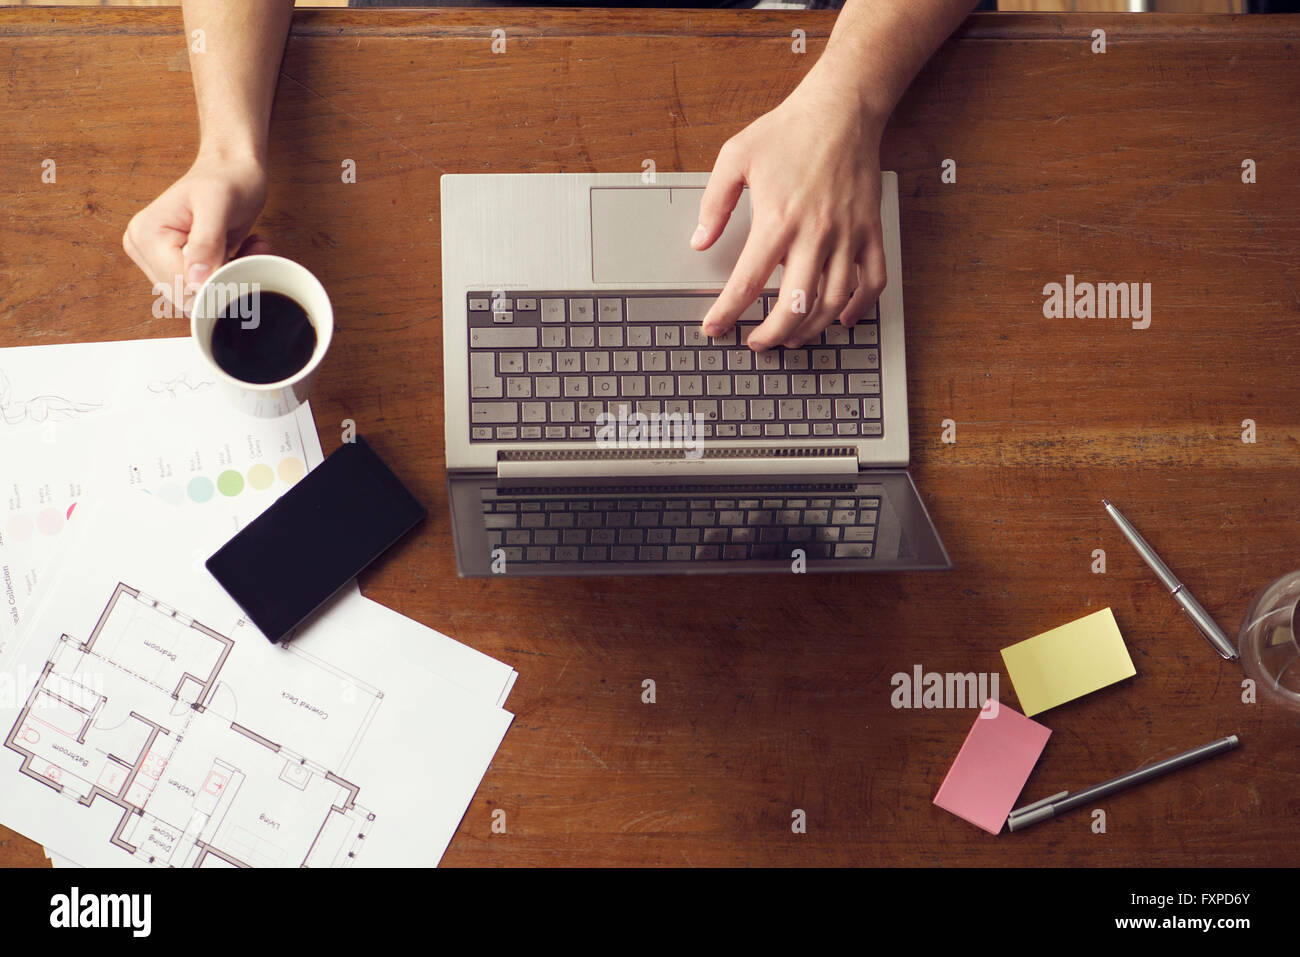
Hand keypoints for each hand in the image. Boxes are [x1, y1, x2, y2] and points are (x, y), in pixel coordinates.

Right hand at [122, 151, 269, 315]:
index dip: (216, 283)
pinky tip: (244, 252)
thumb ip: (206, 242)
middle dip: (224, 282)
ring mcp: (160, 260)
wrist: (234, 168)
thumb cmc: (228, 179)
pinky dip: (230, 276)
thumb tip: (195, 281)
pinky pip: (205, 289)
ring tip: (248, 249)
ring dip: (230, 279)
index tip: (244, 263)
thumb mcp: (219, 205)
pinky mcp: (178, 265)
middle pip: (187, 296)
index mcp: (146, 236)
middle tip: (251, 253)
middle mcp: (145, 251)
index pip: (179, 285)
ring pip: (199, 296)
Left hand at [694, 72, 886, 351]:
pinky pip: (872, 282)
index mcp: (777, 220)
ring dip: (811, 330)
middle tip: (757, 343)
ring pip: (833, 302)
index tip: (714, 328)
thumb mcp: (735, 158)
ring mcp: (847, 236)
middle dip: (772, 335)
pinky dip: (858, 309)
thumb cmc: (788, 131)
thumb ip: (714, 204)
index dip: (727, 312)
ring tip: (792, 338)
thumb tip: (700, 241)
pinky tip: (840, 319)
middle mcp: (815, 234)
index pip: (747, 282)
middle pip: (795, 306)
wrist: (842, 109)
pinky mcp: (870, 232)